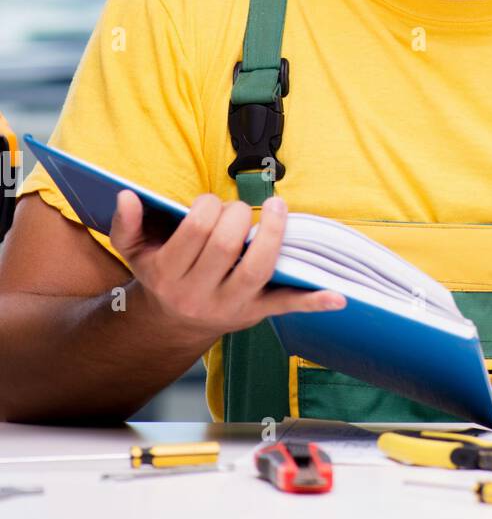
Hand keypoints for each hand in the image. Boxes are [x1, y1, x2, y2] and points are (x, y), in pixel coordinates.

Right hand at [110, 190, 345, 340]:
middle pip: (225, 245)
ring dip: (274, 235)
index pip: (195, 230)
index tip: (211, 203)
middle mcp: (197, 293)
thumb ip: (126, 223)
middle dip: (237, 215)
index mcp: (167, 273)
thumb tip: (126, 195)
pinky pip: (285, 307)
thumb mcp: (135, 252)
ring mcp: (229, 306)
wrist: (171, 324)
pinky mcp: (255, 313)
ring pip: (256, 269)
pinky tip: (338, 296)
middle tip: (239, 209)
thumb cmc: (161, 273)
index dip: (208, 206)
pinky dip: (312, 301)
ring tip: (281, 208)